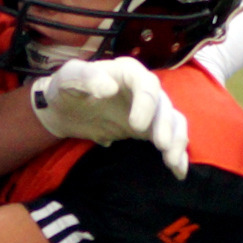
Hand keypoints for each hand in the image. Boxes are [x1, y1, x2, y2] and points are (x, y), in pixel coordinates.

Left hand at [30, 57, 190, 178]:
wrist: (63, 109)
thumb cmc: (66, 88)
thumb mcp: (68, 77)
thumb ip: (86, 77)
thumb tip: (109, 88)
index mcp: (127, 72)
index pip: (145, 83)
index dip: (146, 104)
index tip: (137, 126)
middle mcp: (143, 88)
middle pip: (163, 104)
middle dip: (166, 126)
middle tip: (162, 146)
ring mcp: (149, 109)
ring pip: (172, 121)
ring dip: (177, 140)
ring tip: (172, 162)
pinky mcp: (149, 128)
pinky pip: (170, 137)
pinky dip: (177, 153)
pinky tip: (178, 171)